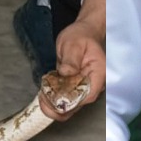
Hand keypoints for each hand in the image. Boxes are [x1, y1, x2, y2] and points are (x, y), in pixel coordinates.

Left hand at [39, 0, 104, 120]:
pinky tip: (44, 92)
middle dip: (58, 107)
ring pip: (69, 105)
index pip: (87, 96)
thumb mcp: (74, 44)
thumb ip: (71, 59)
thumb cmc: (81, 36)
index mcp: (98, 75)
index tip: (54, 100)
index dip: (70, 102)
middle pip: (77, 105)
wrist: (82, 33)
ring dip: (54, 104)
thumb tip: (66, 73)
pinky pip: (64, 99)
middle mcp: (92, 85)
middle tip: (42, 99)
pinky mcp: (74, 88)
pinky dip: (53, 99)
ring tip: (42, 95)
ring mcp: (83, 88)